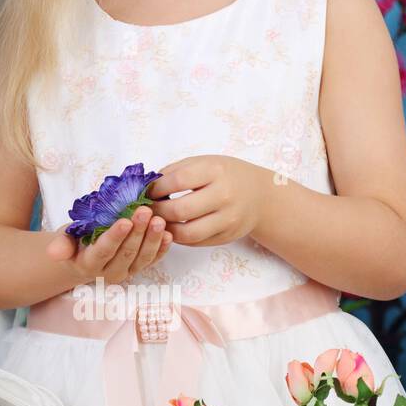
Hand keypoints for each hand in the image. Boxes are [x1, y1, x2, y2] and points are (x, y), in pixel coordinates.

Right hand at [46, 205, 172, 283]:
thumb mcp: (64, 238)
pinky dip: (162, 248)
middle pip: (126, 253)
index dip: (115, 236)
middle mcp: (109, 273)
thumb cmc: (75, 241)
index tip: (125, 220)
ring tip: (159, 220)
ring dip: (152, 239)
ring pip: (142, 258)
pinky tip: (168, 234)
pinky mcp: (139, 269)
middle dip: (138, 232)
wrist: (83, 257)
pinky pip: (153, 261)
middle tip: (146, 210)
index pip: (104, 250)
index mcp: (89, 264)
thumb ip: (62, 244)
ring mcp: (127, 272)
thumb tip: (52, 253)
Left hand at [146, 155, 268, 246]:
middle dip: (156, 211)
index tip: (145, 191)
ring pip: (187, 233)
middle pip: (180, 210)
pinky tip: (172, 228)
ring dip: (166, 229)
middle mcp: (224, 196)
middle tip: (145, 210)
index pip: (177, 181)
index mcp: (215, 171)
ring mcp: (228, 219)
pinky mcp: (227, 237)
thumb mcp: (202, 163)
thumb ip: (174, 172)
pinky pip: (196, 242)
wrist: (261, 195)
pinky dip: (179, 237)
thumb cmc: (225, 175)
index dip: (155, 188)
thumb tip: (145, 187)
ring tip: (157, 221)